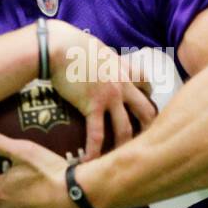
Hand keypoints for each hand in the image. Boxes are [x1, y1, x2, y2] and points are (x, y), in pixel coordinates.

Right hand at [46, 20, 156, 159]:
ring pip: (126, 128)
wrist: (58, 46)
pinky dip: (95, 151)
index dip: (148, 96)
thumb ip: (104, 59)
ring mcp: (110, 97)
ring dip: (125, 146)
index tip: (144, 106)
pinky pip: (97, 134)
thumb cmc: (72, 44)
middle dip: (149, 127)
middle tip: (144, 142)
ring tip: (121, 160)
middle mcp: (123, 85)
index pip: (146, 83)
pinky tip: (90, 162)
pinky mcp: (92, 106)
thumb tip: (101, 60)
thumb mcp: (97, 49)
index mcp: (124, 69)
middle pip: (146, 110)